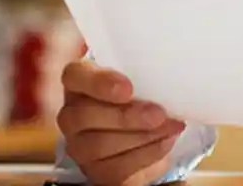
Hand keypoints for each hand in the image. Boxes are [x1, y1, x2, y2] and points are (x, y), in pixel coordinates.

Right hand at [56, 50, 185, 185]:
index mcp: (79, 83)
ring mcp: (80, 146)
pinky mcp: (97, 171)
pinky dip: (148, 152)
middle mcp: (72, 115)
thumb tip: (166, 72)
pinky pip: (118, 165)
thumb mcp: (139, 81)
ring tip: (170, 126)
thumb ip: (141, 76)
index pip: (74, 75)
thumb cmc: (138, 100)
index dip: (98, 82)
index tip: (128, 88)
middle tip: (158, 113)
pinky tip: (166, 140)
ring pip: (100, 144)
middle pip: (85, 115)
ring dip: (142, 135)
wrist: (145, 140)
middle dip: (126, 116)